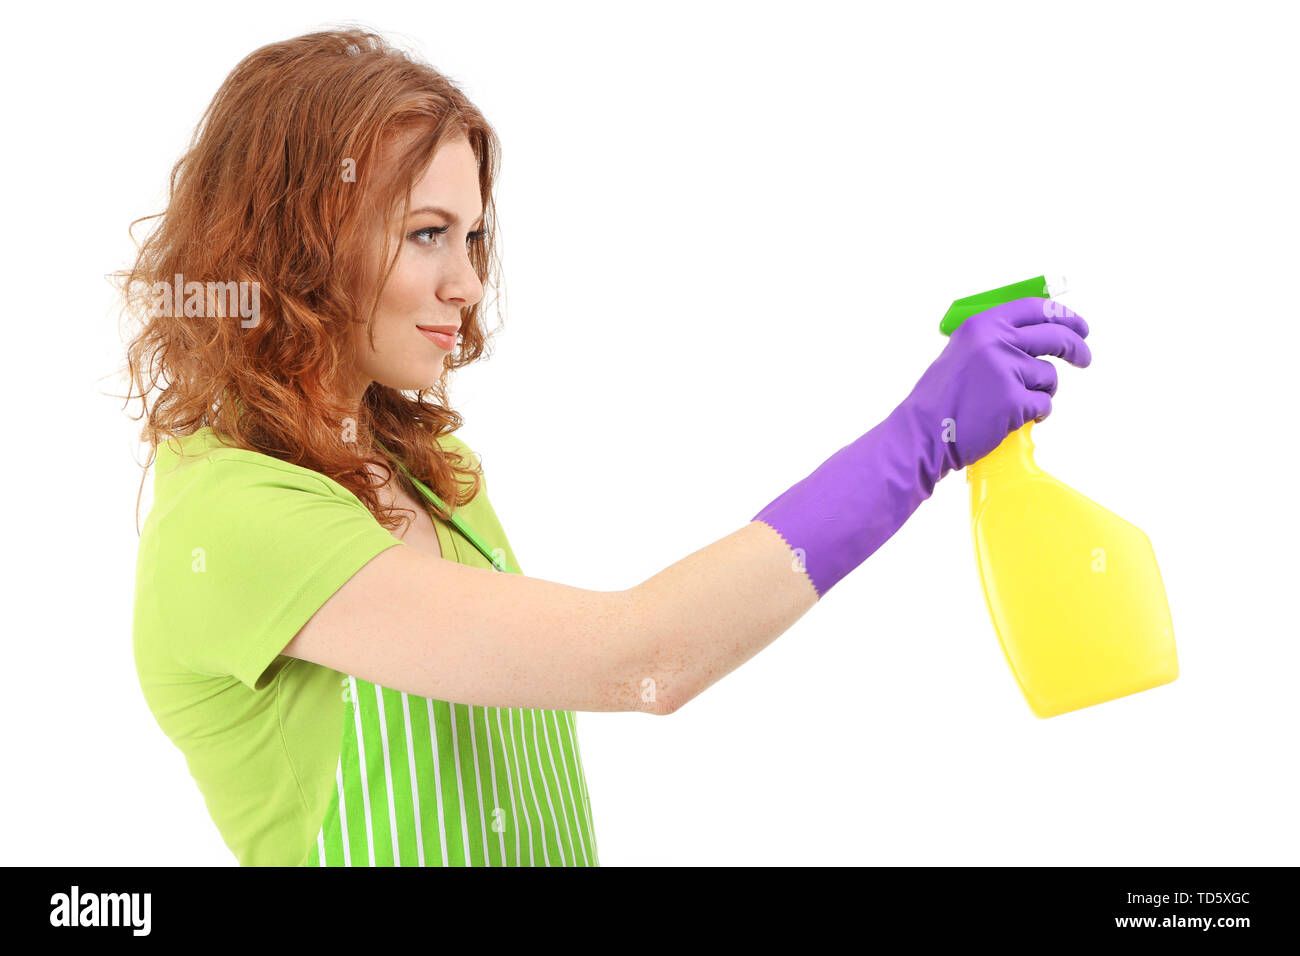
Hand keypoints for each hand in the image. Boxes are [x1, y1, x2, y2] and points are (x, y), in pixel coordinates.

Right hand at [893, 296, 1090, 477]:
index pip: (1036, 309)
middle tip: (1083, 358)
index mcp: (982, 325)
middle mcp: (996, 342)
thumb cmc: (940, 398)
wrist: (923, 432)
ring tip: (1015, 403)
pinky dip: (1034, 414)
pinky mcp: (1015, 400)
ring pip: (1049, 376)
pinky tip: (1012, 419)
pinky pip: (1043, 404)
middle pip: (1056, 336)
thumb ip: (994, 340)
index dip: (1064, 316)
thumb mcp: (962, 352)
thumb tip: (1035, 336)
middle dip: (1076, 348)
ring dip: (1042, 391)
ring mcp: (1007, 371)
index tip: (1078, 326)